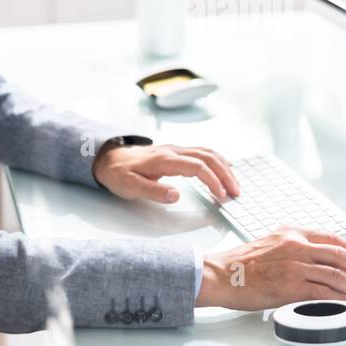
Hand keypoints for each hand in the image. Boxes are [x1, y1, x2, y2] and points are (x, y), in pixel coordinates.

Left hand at [93, 142, 240, 204]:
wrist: (109, 158)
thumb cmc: (119, 174)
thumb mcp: (130, 187)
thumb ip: (153, 191)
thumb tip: (176, 196)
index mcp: (164, 159)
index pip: (197, 167)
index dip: (212, 180)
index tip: (222, 195)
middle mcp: (174, 151)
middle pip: (208, 157)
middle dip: (225, 174)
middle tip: (236, 193)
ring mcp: (176, 149)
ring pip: (208, 153)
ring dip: (224, 168)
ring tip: (235, 185)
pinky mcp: (177, 152)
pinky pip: (203, 153)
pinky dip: (218, 161)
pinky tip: (225, 169)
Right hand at [197, 228, 345, 308]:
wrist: (220, 273)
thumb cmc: (238, 263)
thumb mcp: (269, 242)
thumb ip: (291, 248)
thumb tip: (310, 262)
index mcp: (292, 232)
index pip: (331, 238)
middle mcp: (297, 245)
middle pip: (340, 255)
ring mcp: (295, 265)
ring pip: (337, 275)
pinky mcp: (291, 286)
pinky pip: (324, 292)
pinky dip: (341, 298)